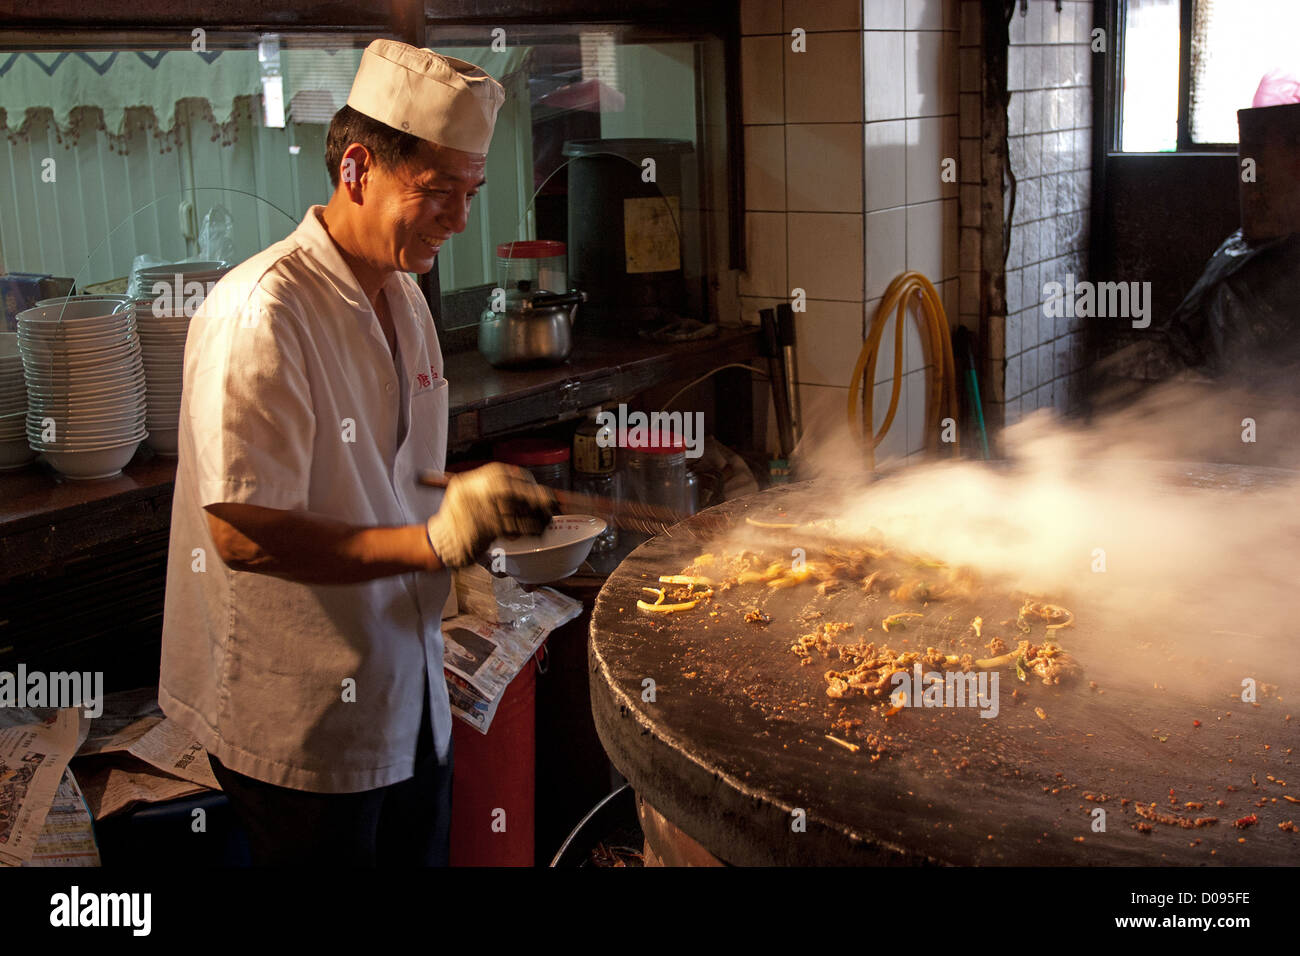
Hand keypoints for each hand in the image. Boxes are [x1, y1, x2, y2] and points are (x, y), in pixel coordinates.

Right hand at [425, 463, 555, 567]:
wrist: (437, 545)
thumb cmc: (457, 526)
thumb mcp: (467, 499)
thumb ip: (491, 492)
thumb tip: (528, 491)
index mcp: (467, 482)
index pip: (500, 473)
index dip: (523, 480)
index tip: (535, 488)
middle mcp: (470, 492)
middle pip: (509, 487)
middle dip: (533, 495)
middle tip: (548, 503)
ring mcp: (475, 510)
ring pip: (514, 507)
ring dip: (535, 514)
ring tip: (546, 520)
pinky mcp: (483, 529)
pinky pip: (512, 526)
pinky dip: (528, 529)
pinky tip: (536, 532)